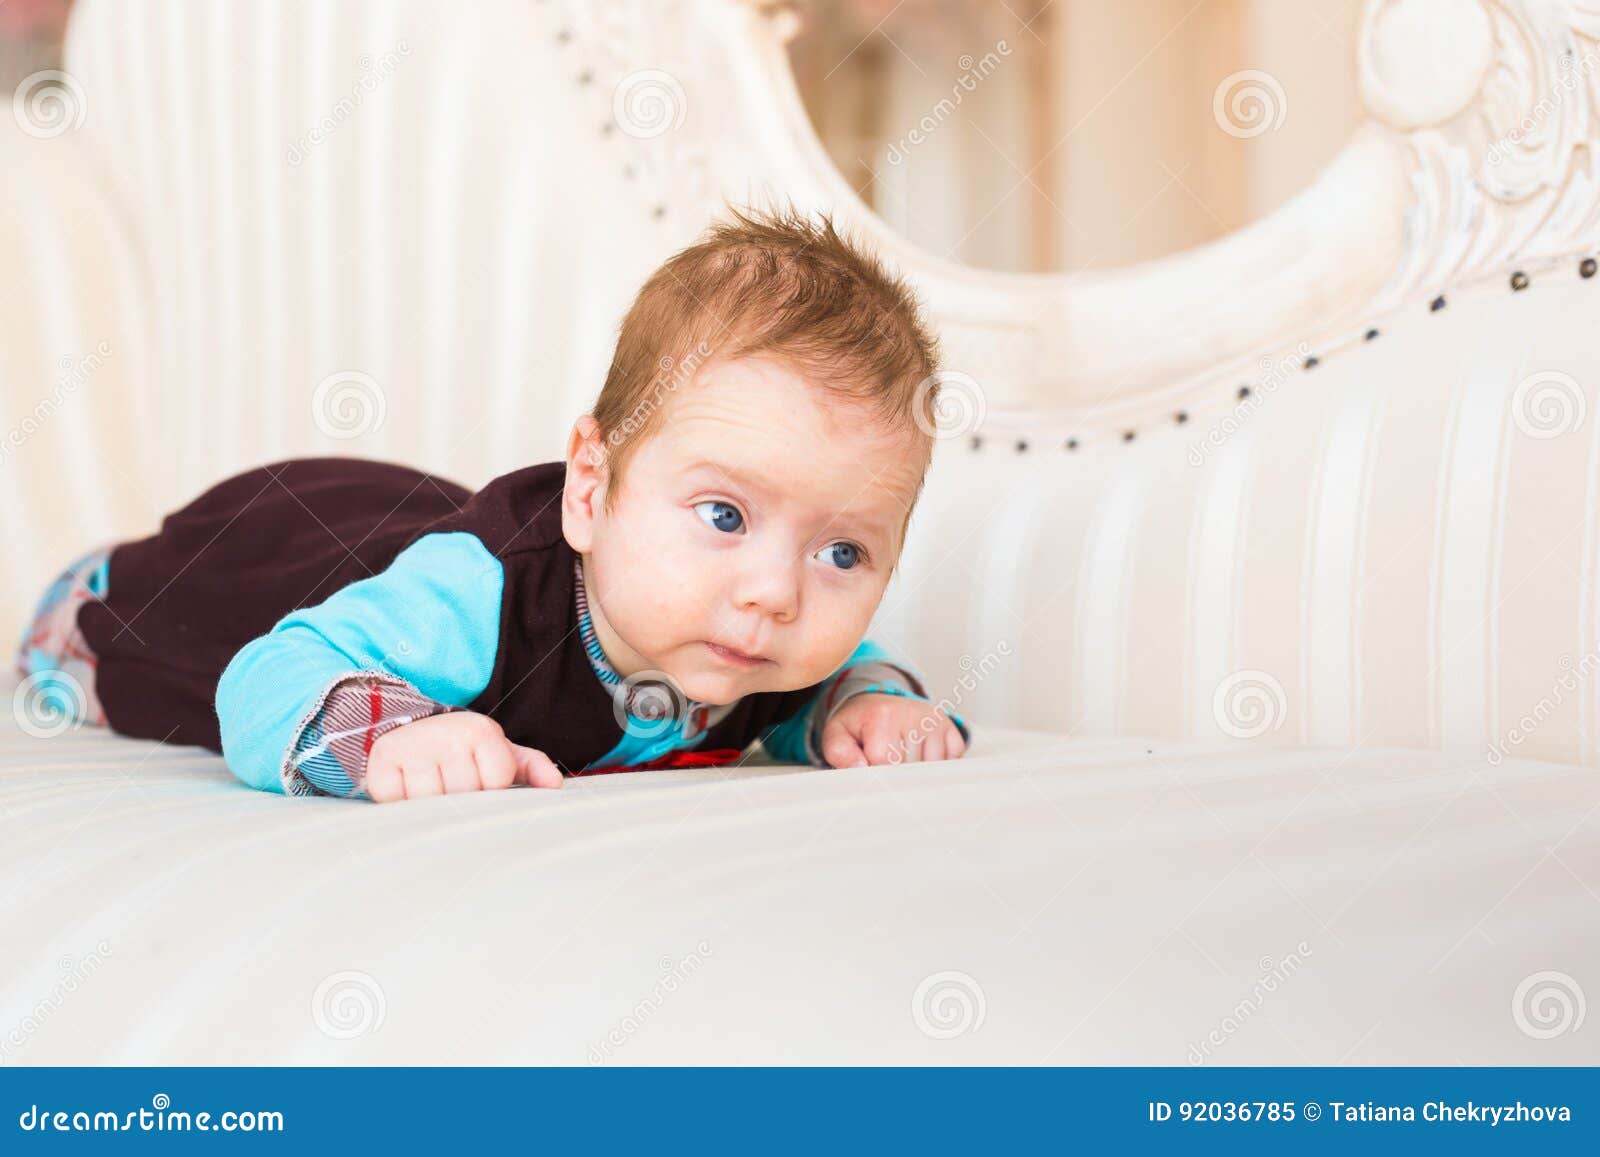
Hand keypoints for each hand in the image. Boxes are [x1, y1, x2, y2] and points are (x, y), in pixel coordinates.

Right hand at [365, 711, 563, 802]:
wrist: (408, 729)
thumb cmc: (463, 750)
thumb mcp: (498, 752)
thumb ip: (530, 766)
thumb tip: (555, 784)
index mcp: (480, 731)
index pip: (496, 783)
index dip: (491, 792)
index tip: (481, 781)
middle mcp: (445, 735)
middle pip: (464, 796)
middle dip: (462, 802)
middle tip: (455, 789)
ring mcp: (411, 748)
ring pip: (430, 804)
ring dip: (432, 808)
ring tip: (433, 790)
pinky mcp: (380, 765)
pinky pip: (396, 804)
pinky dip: (402, 807)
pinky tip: (408, 791)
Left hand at [820, 692, 966, 767]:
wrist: (878, 703)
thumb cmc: (858, 724)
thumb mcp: (837, 734)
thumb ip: (839, 752)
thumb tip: (860, 769)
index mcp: (883, 715)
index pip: (884, 762)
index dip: (874, 771)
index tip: (868, 766)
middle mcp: (914, 714)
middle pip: (909, 769)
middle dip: (895, 773)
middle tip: (883, 759)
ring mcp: (935, 721)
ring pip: (931, 769)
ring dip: (916, 772)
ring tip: (900, 755)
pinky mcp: (950, 729)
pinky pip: (950, 762)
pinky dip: (935, 766)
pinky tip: (919, 755)